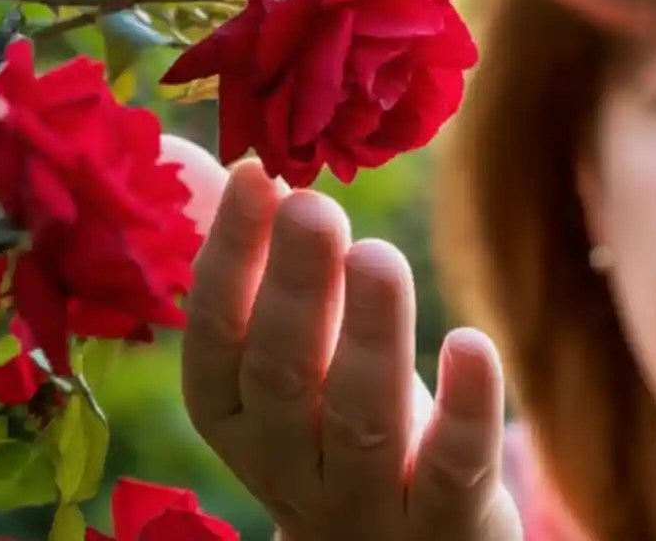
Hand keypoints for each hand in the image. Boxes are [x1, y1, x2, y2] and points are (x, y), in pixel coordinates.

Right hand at [161, 135, 522, 539]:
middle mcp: (287, 466)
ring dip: (368, 337)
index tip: (255, 175)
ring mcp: (366, 503)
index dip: (230, 259)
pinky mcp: (445, 522)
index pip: (215, 341)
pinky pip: (452, 469)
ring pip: (360, 423)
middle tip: (313, 206)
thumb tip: (185, 151)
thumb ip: (249, 264)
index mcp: (236, 418)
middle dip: (294, 291)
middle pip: (282, 381)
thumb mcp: (290, 354)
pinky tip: (470, 343)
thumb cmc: (338, 426)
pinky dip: (463, 410)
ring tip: (377, 254)